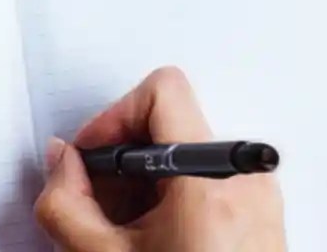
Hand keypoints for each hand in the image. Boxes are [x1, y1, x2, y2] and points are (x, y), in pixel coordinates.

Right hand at [35, 67, 286, 251]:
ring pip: (187, 157)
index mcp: (212, 178)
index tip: (92, 156)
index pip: (162, 90)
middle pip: (171, 125)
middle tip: (98, 207)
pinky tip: (153, 244)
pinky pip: (209, 183)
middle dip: (123, 164)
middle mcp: (246, 177)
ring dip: (144, 188)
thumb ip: (66, 203)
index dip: (113, 116)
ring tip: (127, 237)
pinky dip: (171, 202)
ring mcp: (260, 197)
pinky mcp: (264, 216)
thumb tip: (62, 160)